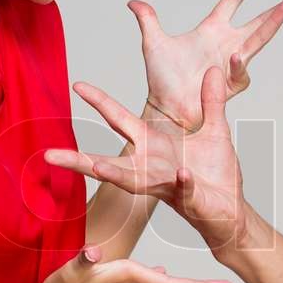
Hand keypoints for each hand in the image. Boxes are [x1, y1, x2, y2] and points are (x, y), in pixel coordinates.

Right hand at [46, 66, 247, 251]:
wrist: (234, 211)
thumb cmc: (217, 174)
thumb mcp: (215, 130)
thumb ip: (211, 102)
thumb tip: (211, 71)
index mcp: (154, 145)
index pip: (120, 120)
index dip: (100, 102)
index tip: (77, 85)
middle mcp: (151, 166)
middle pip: (107, 161)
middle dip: (78, 159)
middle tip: (49, 155)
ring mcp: (167, 183)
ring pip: (132, 181)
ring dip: (114, 174)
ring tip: (95, 167)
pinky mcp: (190, 197)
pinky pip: (183, 186)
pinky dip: (183, 181)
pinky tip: (180, 172)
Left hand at [130, 0, 282, 129]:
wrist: (166, 108)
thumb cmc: (162, 80)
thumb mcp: (154, 44)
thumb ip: (148, 21)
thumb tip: (133, 2)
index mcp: (211, 30)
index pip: (232, 2)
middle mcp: (227, 44)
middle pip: (260, 21)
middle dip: (281, 9)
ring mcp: (231, 64)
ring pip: (260, 39)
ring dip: (275, 22)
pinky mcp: (231, 84)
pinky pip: (241, 72)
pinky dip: (239, 64)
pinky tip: (236, 57)